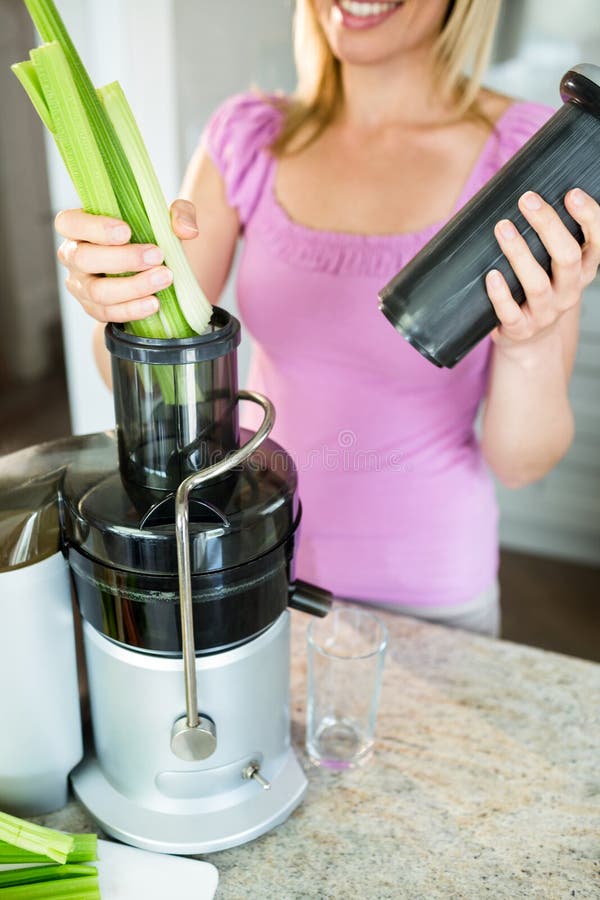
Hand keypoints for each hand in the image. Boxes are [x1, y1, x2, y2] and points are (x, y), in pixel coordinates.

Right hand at [55, 200, 199, 322]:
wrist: (151, 269)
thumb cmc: (148, 235)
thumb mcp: (166, 217)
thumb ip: (179, 213)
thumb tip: (187, 230)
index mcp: (79, 227)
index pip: (68, 223)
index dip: (93, 228)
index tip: (126, 231)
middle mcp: (73, 256)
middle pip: (84, 259)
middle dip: (123, 259)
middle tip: (156, 255)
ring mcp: (81, 285)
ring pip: (98, 291)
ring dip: (133, 286)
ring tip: (164, 278)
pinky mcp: (94, 308)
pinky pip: (108, 313)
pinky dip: (133, 309)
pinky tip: (154, 302)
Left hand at [485, 189, 599, 352]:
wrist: (530, 341)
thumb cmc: (539, 289)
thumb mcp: (554, 265)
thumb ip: (549, 236)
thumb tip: (526, 191)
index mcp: (583, 270)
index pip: (597, 242)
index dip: (589, 218)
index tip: (572, 193)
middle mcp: (569, 291)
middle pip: (567, 257)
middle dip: (549, 226)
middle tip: (528, 200)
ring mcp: (546, 312)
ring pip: (537, 283)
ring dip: (519, 253)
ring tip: (503, 227)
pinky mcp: (521, 329)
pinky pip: (511, 313)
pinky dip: (500, 294)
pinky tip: (491, 275)